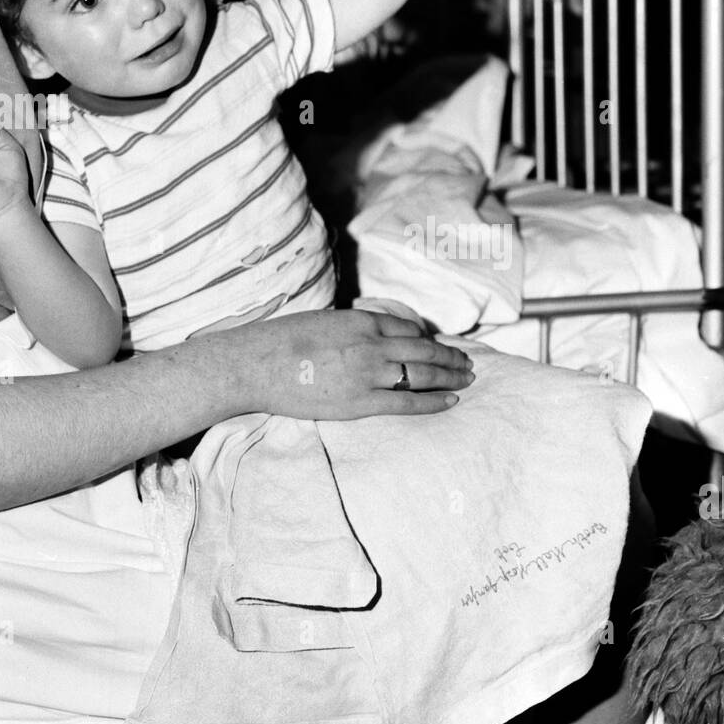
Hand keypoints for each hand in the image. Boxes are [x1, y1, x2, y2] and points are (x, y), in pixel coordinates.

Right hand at [227, 308, 474, 418]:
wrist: (255, 364)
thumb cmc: (281, 341)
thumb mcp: (324, 322)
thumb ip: (351, 329)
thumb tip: (368, 336)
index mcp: (362, 320)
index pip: (408, 329)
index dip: (427, 340)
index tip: (437, 348)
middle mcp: (372, 344)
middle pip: (425, 350)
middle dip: (451, 357)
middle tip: (468, 362)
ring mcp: (368, 374)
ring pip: (423, 374)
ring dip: (450, 376)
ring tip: (468, 379)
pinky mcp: (360, 402)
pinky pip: (407, 403)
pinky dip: (433, 401)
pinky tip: (451, 400)